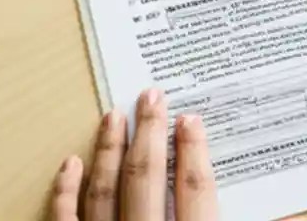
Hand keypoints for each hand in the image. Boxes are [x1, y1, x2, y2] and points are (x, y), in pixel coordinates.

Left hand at [50, 89, 217, 220]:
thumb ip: (211, 216)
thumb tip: (241, 202)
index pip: (194, 192)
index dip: (194, 152)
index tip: (190, 120)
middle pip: (146, 178)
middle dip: (149, 132)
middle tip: (151, 98)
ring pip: (105, 191)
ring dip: (109, 149)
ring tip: (113, 116)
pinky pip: (65, 220)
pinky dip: (66, 190)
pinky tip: (72, 164)